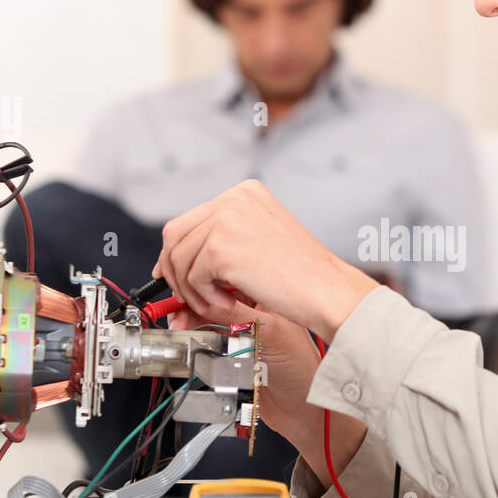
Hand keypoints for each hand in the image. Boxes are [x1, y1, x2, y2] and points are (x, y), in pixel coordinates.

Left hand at [152, 179, 378, 340]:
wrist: (326, 289)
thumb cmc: (303, 273)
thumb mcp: (258, 244)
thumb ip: (221, 244)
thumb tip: (172, 263)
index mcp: (244, 193)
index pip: (190, 219)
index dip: (177, 251)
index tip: (175, 273)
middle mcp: (232, 198)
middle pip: (175, 234)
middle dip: (174, 270)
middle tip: (186, 296)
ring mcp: (225, 220)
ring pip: (180, 259)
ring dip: (191, 290)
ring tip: (216, 304)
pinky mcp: (220, 247)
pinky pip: (192, 277)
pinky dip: (204, 297)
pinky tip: (229, 302)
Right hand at [168, 297, 366, 489]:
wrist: (301, 412)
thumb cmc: (303, 371)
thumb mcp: (270, 332)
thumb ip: (237, 313)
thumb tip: (205, 296)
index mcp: (268, 298)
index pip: (230, 281)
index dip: (206, 284)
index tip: (187, 293)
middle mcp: (255, 313)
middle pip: (213, 300)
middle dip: (192, 306)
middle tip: (180, 318)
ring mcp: (242, 334)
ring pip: (206, 321)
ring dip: (191, 324)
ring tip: (183, 331)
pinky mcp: (232, 355)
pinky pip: (207, 343)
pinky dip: (196, 342)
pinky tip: (194, 344)